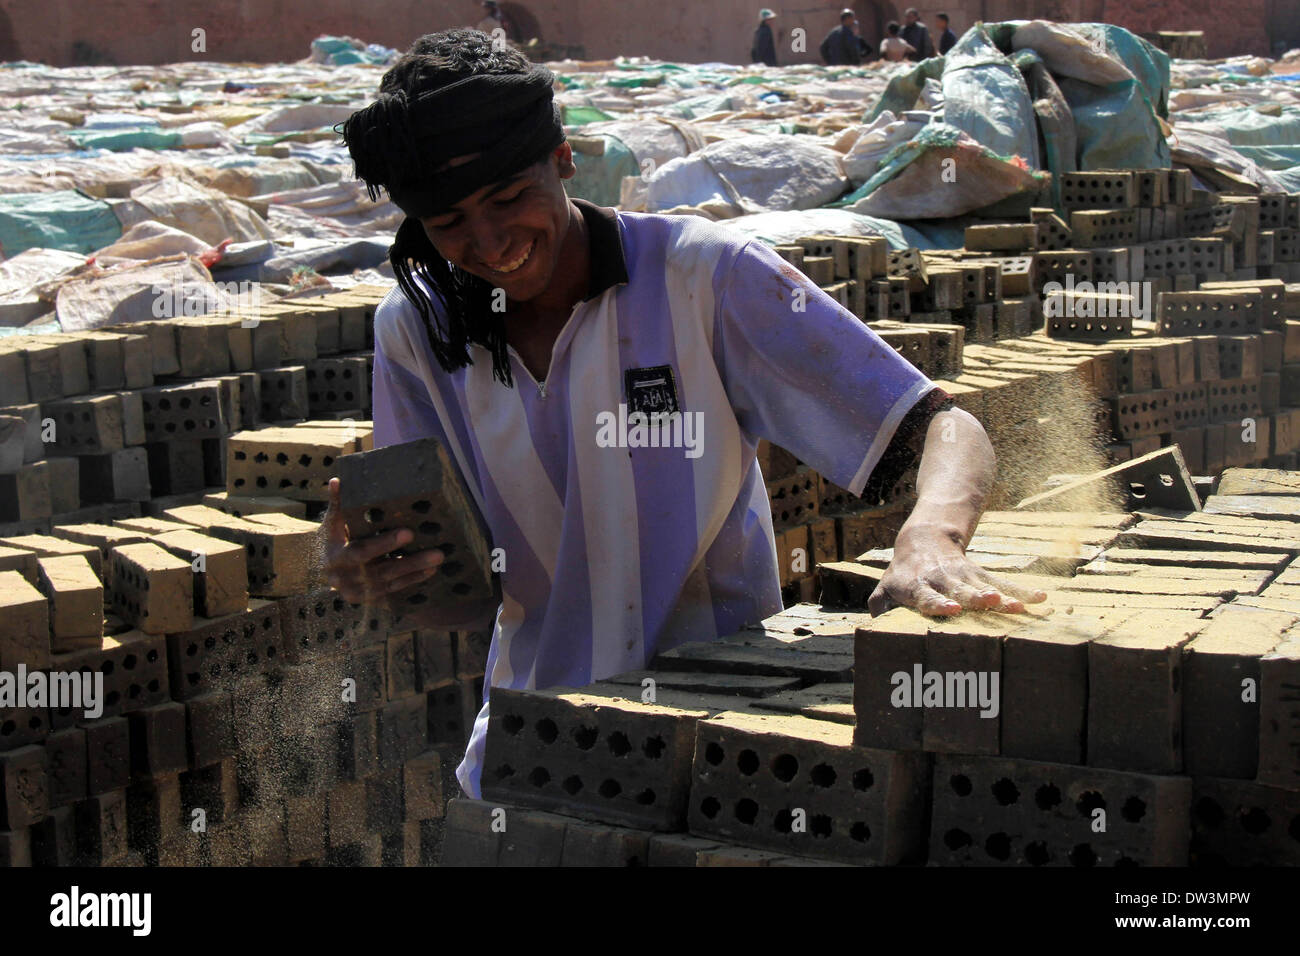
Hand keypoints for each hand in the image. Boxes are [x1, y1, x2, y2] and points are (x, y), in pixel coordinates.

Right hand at [322, 477, 445, 603]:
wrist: (326, 567)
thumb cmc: (334, 537)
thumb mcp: (333, 522)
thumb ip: (338, 503)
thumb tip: (338, 481)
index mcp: (335, 557)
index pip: (361, 552)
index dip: (385, 544)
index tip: (409, 533)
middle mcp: (345, 579)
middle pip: (381, 571)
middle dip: (410, 562)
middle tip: (437, 553)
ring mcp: (357, 592)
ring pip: (391, 583)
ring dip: (416, 571)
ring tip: (438, 559)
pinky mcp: (369, 599)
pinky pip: (393, 591)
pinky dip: (412, 580)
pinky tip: (430, 570)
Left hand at [868, 524, 1046, 616]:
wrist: (924, 539)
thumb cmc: (903, 574)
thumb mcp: (886, 586)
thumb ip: (879, 606)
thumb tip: (869, 629)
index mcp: (918, 586)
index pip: (927, 597)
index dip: (938, 603)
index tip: (952, 609)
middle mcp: (942, 580)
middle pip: (960, 591)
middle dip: (976, 598)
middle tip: (991, 602)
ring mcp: (964, 577)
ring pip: (985, 587)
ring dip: (1002, 596)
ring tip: (1018, 606)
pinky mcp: (981, 574)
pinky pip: (1003, 582)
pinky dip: (1021, 591)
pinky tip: (1041, 599)